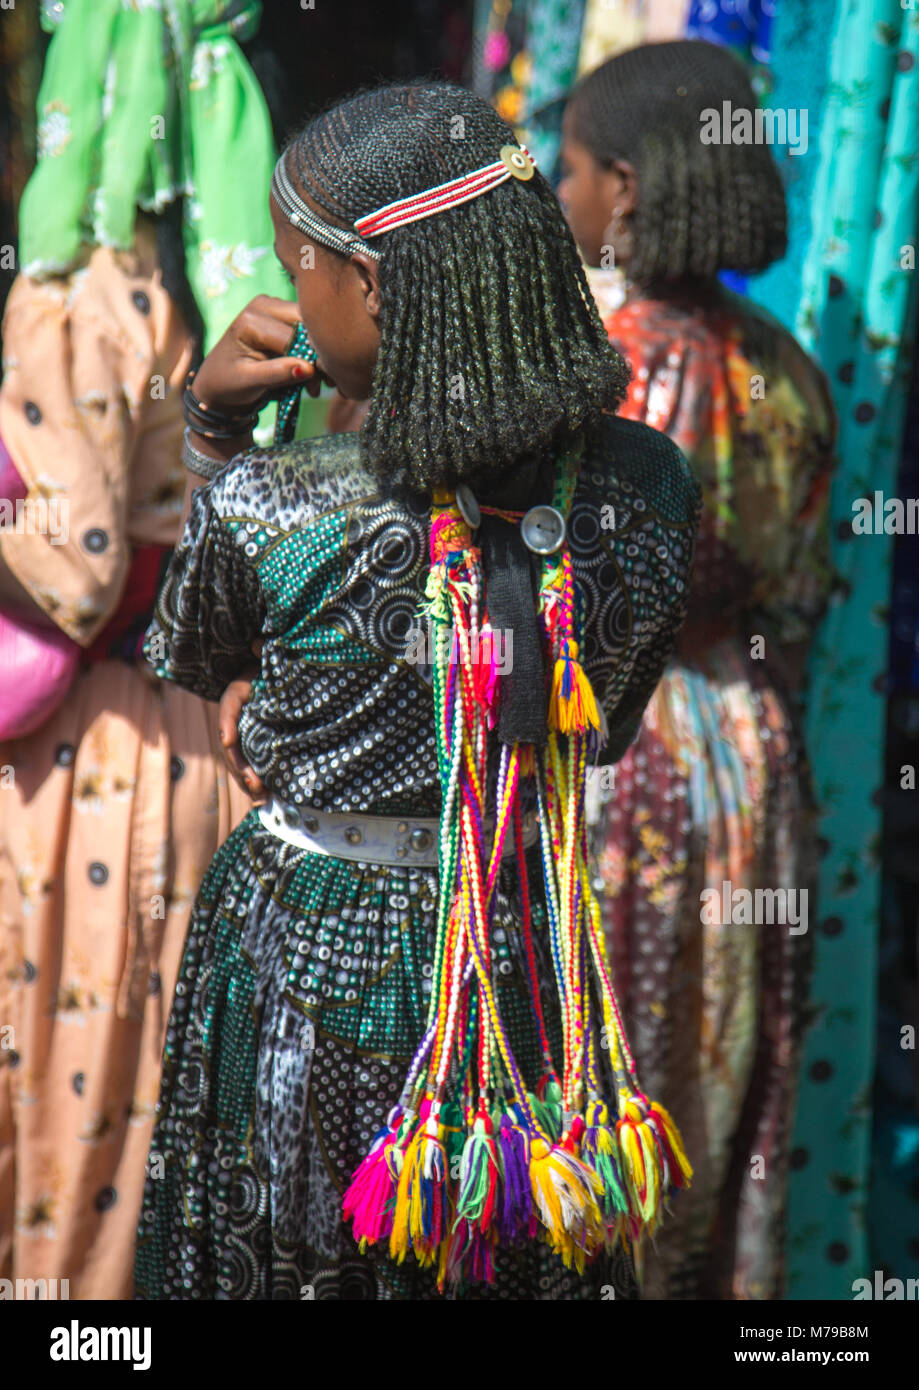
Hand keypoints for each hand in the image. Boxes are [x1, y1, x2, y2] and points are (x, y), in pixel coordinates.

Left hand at [190, 295, 333, 412]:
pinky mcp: (283, 315)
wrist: (217, 381)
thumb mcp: (249, 382)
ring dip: (319, 355)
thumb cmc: (228, 383)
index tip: (316, 387)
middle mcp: (264, 305)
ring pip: (311, 326)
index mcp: (251, 319)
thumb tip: (309, 368)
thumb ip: (276, 373)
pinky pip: (308, 330)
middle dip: (318, 354)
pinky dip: (314, 352)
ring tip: (318, 384)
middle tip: (326, 384)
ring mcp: (274, 307)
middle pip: (306, 324)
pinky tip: (314, 374)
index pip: (293, 336)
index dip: (310, 360)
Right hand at [218, 656, 264, 798]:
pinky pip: (248, 767)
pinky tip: (263, 801)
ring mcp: (243, 734)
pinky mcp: (253, 747)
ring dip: (246, 780)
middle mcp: (236, 717)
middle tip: (254, 782)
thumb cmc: (275, 669)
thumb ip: (265, 651)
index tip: (228, 739)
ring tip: (260, 797)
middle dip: (239, 764)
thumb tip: (259, 642)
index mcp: (238, 693)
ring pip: (237, 760)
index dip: (227, 722)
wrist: (280, 681)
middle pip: (231, 743)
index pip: (228, 706)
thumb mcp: (272, 659)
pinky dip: (254, 784)